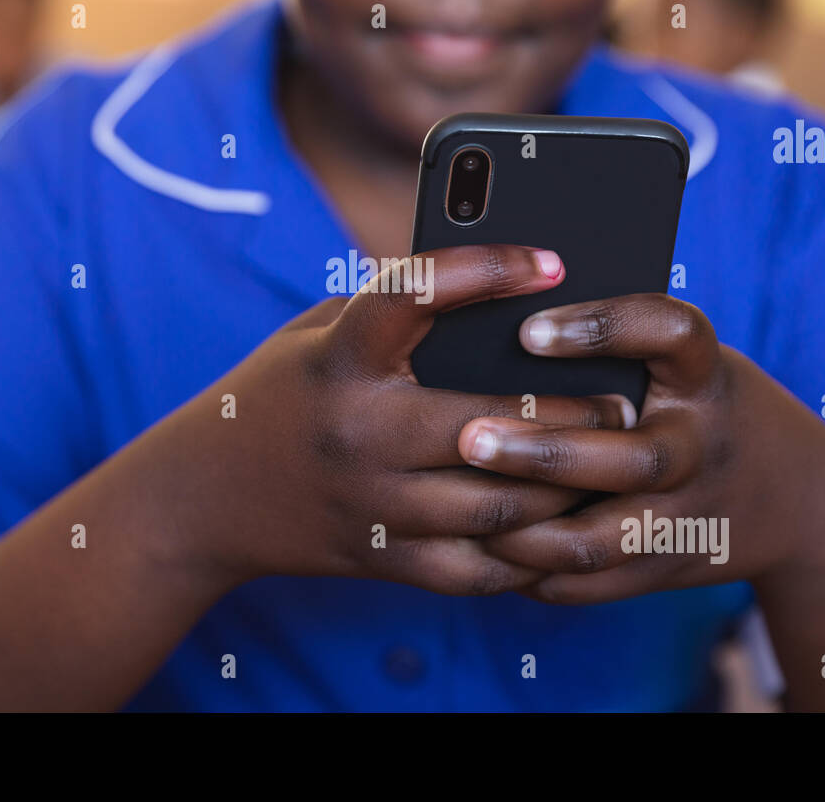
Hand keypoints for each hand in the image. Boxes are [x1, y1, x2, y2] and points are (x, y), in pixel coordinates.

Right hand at [148, 245, 633, 596]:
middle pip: (491, 417)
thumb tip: (495, 289)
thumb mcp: (318, 334)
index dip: (487, 268)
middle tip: (621, 401)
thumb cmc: (279, 394)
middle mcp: (358, 429)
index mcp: (339, 356)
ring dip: (565, 484)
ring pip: (500, 501)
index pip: (415, 293)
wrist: (203, 496)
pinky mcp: (381, 557)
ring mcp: (372, 501)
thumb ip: (391, 312)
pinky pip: (474, 567)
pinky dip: (526, 551)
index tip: (551, 258)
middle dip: (571, 410)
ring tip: (607, 463)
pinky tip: (558, 526)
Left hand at [456, 293, 824, 603]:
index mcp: (706, 376)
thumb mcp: (685, 364)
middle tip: (470, 439)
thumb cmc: (701, 403)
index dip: (602, 328)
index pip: (670, 332)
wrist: (800, 496)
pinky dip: (533, 571)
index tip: (530, 331)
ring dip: (526, 531)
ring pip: (599, 540)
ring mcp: (685, 517)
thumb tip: (494, 333)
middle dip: (544, 453)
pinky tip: (486, 545)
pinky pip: (589, 584)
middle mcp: (701, 447)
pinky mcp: (665, 568)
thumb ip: (617, 353)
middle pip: (631, 460)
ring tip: (467, 505)